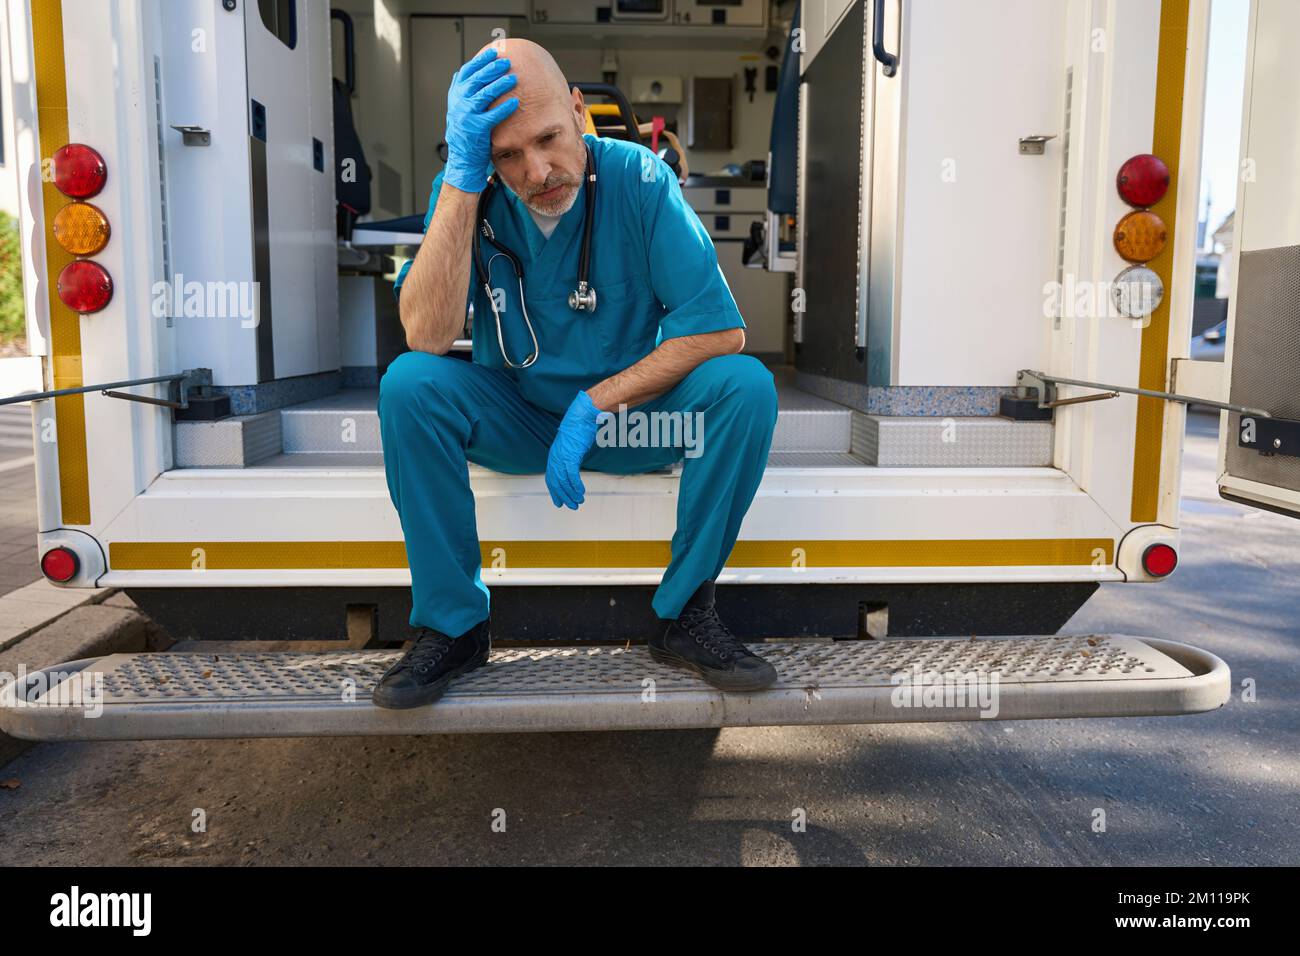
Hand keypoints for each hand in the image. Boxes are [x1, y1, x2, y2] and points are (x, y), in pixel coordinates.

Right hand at [444, 46, 519, 193]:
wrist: (462, 159)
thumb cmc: (465, 132)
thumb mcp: (459, 108)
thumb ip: (462, 92)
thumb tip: (464, 72)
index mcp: (455, 95)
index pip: (466, 72)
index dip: (480, 61)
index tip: (493, 52)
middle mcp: (458, 103)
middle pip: (476, 80)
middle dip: (491, 69)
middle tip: (506, 61)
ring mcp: (466, 116)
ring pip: (483, 94)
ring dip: (499, 84)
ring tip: (513, 78)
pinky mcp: (476, 129)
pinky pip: (492, 115)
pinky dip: (504, 108)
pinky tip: (516, 103)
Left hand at [546, 391, 601, 509]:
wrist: (582, 416)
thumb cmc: (579, 428)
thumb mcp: (573, 445)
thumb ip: (571, 456)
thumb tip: (574, 463)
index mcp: (554, 455)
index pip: (551, 478)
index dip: (555, 491)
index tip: (559, 502)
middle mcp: (555, 458)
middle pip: (556, 483)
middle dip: (563, 496)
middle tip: (571, 506)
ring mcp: (561, 458)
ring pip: (563, 482)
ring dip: (571, 494)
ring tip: (578, 502)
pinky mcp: (570, 456)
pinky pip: (571, 476)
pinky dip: (576, 486)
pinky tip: (581, 492)